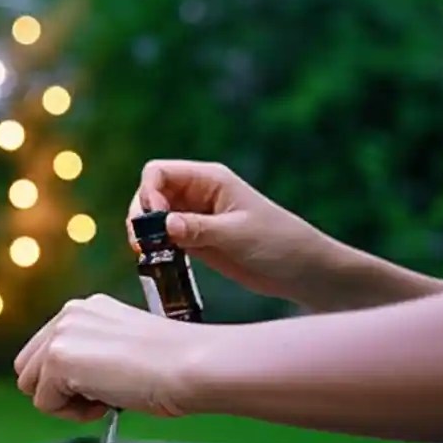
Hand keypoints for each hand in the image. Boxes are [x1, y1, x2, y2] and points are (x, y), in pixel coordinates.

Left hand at [13, 294, 214, 420]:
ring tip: (104, 398)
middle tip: (100, 397)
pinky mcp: (58, 360)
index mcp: (84, 309)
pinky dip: (72, 414)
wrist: (190, 366)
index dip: (69, 379)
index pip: (46, 352)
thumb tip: (76, 381)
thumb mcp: (123, 347)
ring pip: (32, 387)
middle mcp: (67, 314)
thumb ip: (93, 354)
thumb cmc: (173, 364)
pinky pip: (44, 404)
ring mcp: (60, 335)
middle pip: (28, 368)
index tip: (104, 384)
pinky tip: (106, 402)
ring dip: (64, 403)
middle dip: (57, 390)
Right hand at [129, 160, 336, 304]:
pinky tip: (158, 262)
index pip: (159, 173)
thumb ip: (199, 229)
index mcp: (209, 179)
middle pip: (149, 194)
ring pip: (153, 218)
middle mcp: (197, 194)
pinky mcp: (195, 241)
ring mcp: (195, 218)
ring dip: (145, 234)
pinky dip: (155, 248)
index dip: (148, 193)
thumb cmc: (279, 243)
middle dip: (141, 216)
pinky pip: (164, 239)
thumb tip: (164, 226)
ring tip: (148, 254)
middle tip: (143, 244)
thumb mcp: (238, 235)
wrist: (302, 270)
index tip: (154, 221)